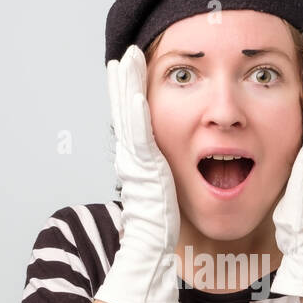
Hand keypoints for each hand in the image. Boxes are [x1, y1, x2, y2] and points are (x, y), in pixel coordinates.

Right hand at [95, 45, 181, 302]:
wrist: (150, 251)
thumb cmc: (162, 225)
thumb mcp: (166, 187)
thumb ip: (166, 170)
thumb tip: (178, 160)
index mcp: (140, 157)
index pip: (135, 115)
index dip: (130, 89)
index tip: (133, 64)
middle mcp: (133, 155)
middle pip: (125, 108)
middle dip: (125, 79)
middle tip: (125, 51)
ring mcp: (135, 162)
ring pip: (127, 116)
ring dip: (126, 88)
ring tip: (126, 60)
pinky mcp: (143, 172)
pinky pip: (139, 138)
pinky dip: (136, 116)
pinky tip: (138, 96)